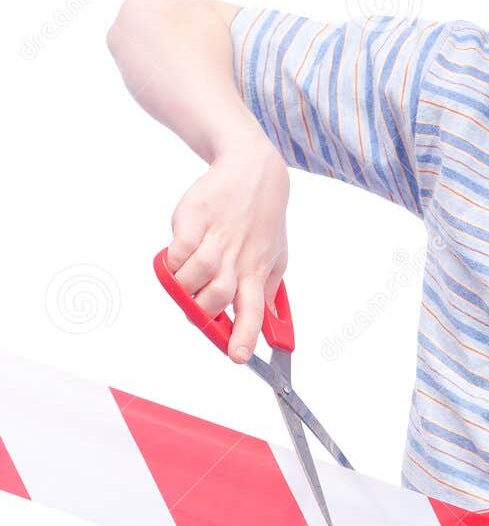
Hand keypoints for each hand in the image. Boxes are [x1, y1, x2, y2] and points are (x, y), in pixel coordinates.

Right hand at [166, 136, 289, 361]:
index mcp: (257, 269)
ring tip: (184, 284)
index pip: (254, 310)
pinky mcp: (195, 218)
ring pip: (198, 274)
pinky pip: (179, 249)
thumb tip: (265, 326)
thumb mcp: (277, 255)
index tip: (237, 356)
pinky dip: (174, 262)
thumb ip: (268, 291)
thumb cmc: (262, 218)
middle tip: (196, 311)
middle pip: (219, 296)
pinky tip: (177, 259)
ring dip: (185, 288)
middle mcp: (238, 256)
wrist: (252, 169)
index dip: (245, 335)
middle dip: (204, 313)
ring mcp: (217, 236)